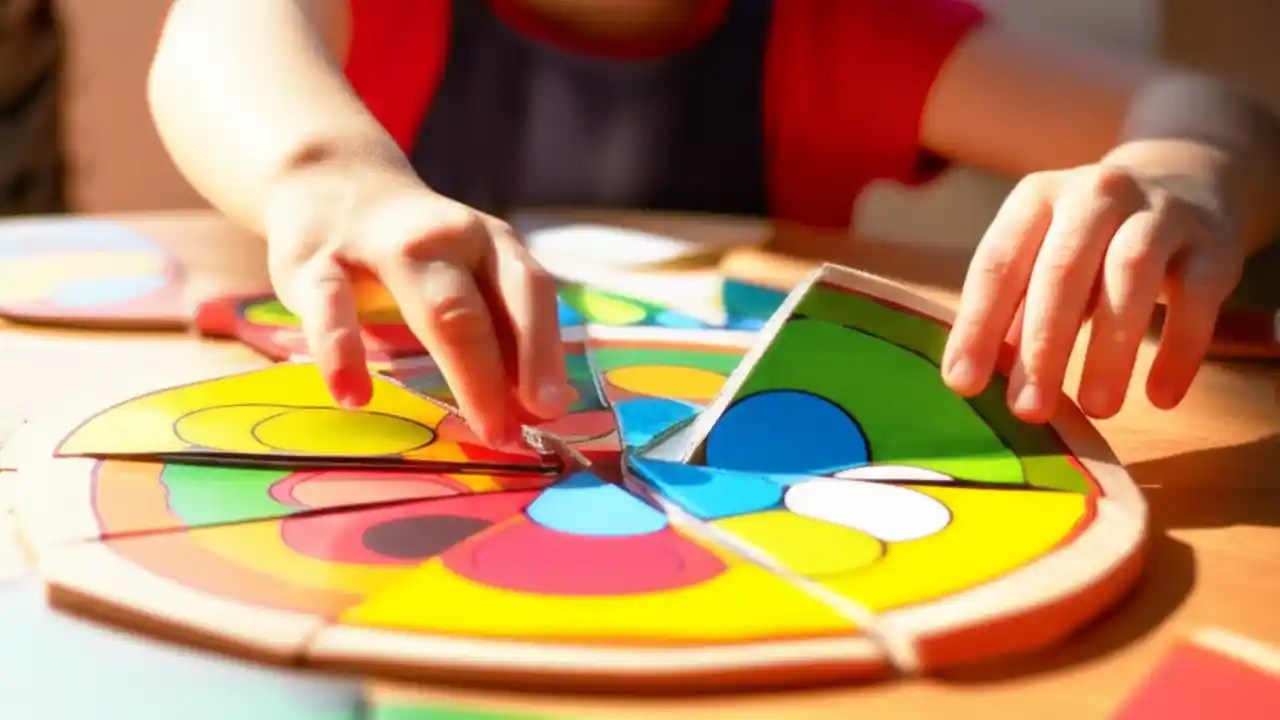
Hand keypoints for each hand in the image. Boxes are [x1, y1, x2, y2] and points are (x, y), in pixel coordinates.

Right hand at [261, 163, 571, 446]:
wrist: (331, 181)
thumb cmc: (418, 252)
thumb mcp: (468, 272)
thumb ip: (500, 330)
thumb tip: (542, 406)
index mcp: (490, 242)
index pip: (529, 290)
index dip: (544, 351)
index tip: (551, 408)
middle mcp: (444, 237)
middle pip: (478, 307)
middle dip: (500, 375)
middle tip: (512, 436)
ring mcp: (379, 246)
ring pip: (430, 305)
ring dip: (463, 371)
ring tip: (480, 428)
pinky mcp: (314, 261)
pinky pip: (331, 310)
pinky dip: (341, 353)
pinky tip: (354, 396)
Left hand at [942, 162, 1243, 421]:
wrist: (1187, 177)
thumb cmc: (1092, 240)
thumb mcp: (1044, 258)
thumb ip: (1014, 311)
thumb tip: (978, 377)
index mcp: (1037, 198)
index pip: (997, 264)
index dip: (977, 325)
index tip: (962, 384)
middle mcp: (1095, 194)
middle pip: (1062, 271)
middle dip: (1042, 346)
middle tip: (1028, 410)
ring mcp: (1159, 212)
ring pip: (1130, 274)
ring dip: (1110, 348)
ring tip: (1096, 409)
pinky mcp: (1214, 242)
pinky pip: (1198, 296)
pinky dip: (1180, 349)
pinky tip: (1161, 397)